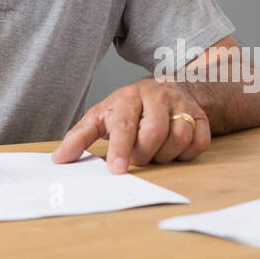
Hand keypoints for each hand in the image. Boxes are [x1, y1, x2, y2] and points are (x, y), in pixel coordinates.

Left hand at [52, 79, 209, 172]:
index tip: (117, 170)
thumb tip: (59, 159)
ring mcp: (181, 105)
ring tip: (154, 152)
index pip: (124, 124)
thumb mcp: (101, 116)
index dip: (120, 149)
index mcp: (129, 96)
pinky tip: (173, 150)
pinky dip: (186, 154)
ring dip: (165, 155)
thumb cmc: (129, 108)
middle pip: (154, 133)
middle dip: (144, 154)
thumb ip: (80, 137)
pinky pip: (199, 143)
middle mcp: (157, 96)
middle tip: (136, 158)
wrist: (167, 88)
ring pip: (179, 138)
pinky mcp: (200, 116)